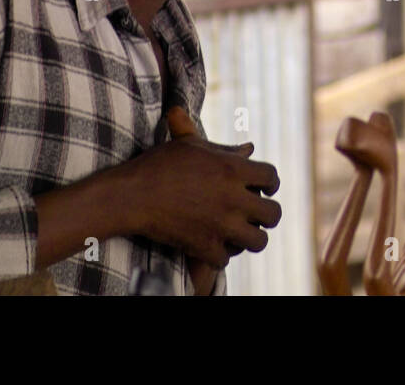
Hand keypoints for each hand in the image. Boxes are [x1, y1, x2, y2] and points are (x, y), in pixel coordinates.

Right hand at [122, 106, 280, 272]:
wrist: (131, 194)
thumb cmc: (158, 164)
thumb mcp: (191, 146)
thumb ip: (224, 148)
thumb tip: (250, 148)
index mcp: (232, 168)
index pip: (272, 177)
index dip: (271, 183)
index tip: (266, 189)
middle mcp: (232, 198)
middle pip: (273, 214)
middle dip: (268, 215)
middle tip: (257, 215)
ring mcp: (221, 224)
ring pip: (258, 241)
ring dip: (250, 238)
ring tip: (240, 234)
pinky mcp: (205, 246)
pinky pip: (227, 258)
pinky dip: (220, 254)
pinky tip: (213, 244)